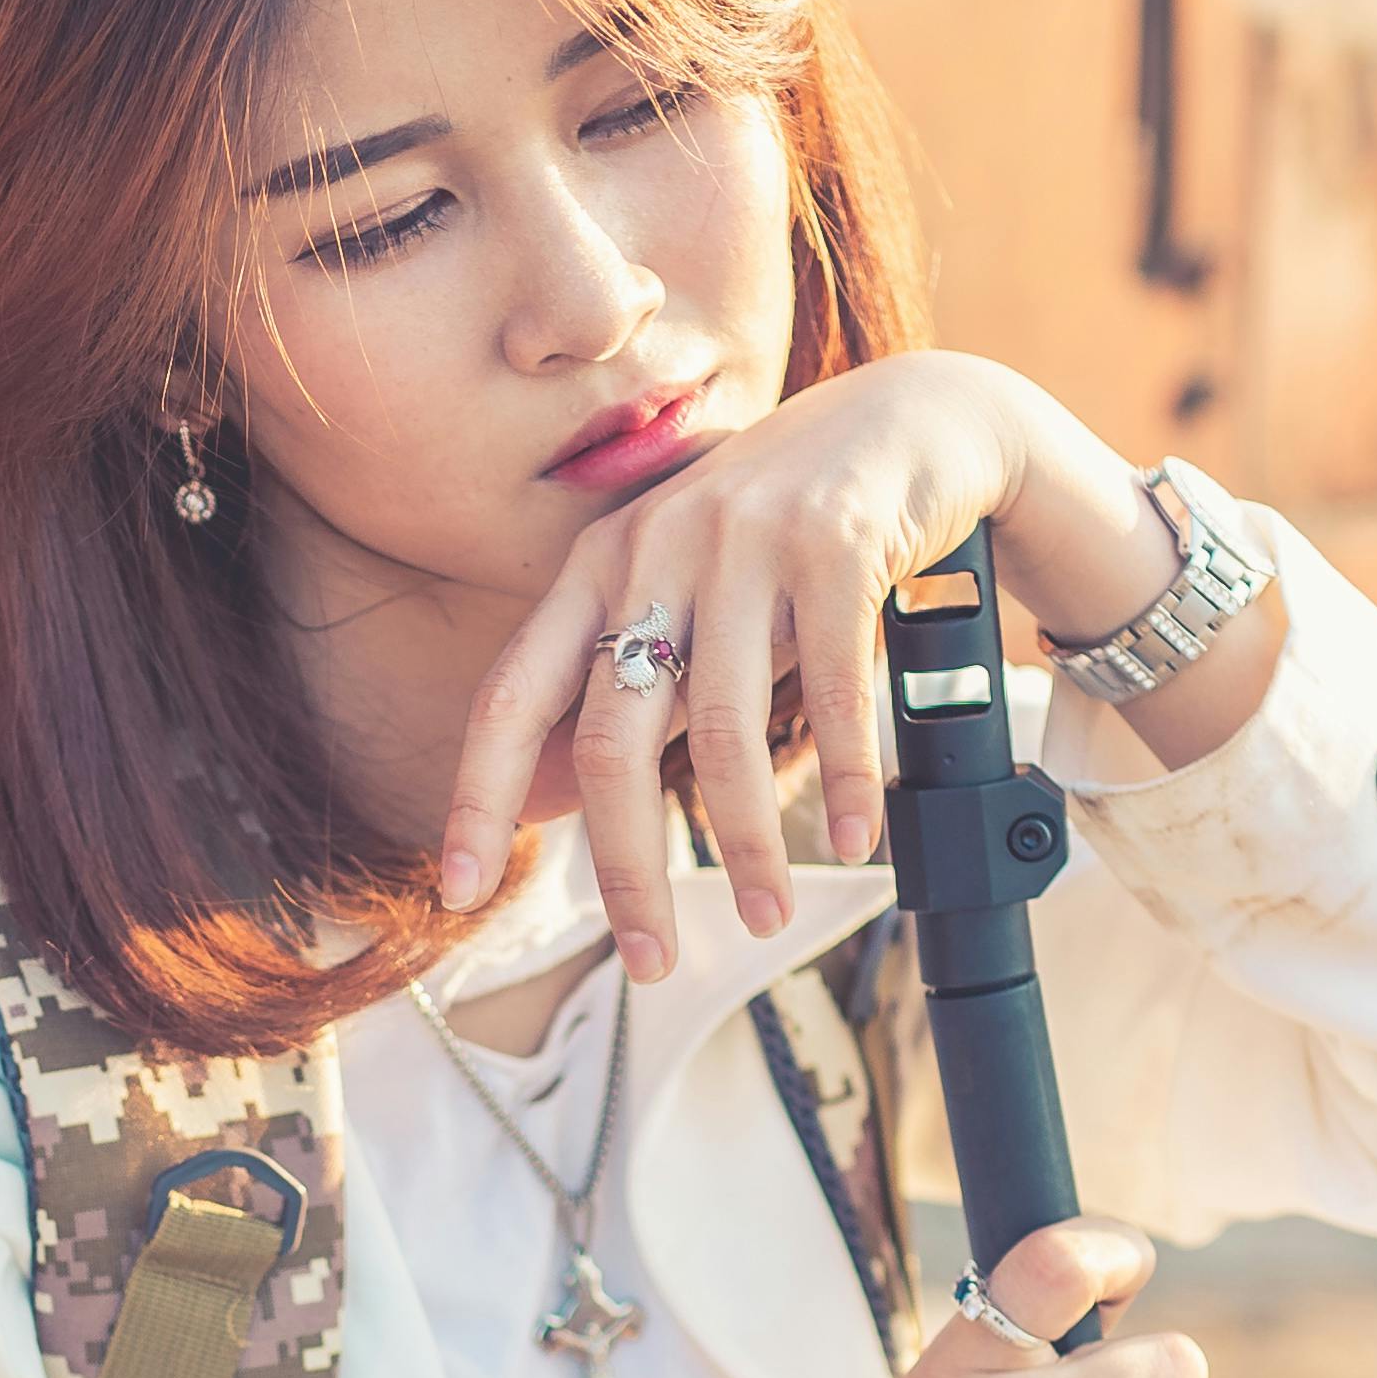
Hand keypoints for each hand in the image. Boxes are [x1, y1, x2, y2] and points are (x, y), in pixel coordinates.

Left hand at [436, 352, 1237, 977]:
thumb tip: (549, 799)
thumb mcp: (689, 593)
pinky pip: (835, 696)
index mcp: (599, 563)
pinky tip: (852, 839)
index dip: (478, 797)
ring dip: (747, 844)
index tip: (458, 892)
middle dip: (628, 869)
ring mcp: (745, 540)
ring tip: (765, 915)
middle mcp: (656, 545)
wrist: (918, 419)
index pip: (510, 694)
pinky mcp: (837, 544)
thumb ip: (629, 680)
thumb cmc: (790, 527)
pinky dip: (842, 782)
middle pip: (614, 738)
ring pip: (724, 730)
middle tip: (649, 958)